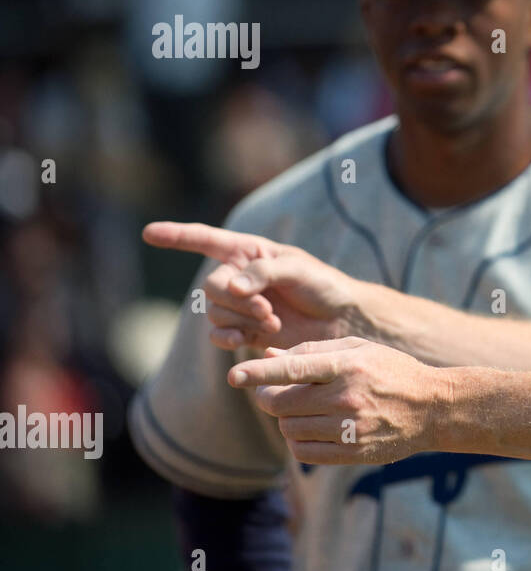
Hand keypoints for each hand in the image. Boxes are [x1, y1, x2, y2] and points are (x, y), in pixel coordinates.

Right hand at [143, 221, 363, 350]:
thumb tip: (230, 287)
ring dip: (239, 319)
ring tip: (272, 321)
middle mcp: (239, 278)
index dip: (177, 236)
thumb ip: (263, 273)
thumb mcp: (298, 269)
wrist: (342, 321)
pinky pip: (219, 334)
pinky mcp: (246, 331)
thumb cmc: (324, 285)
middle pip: (210, 286)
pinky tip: (248, 338)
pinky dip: (229, 337)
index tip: (148, 233)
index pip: (206, 240)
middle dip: (234, 300)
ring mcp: (240, 305)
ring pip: (214, 312)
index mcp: (250, 252)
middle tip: (267, 309)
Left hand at [227, 337, 444, 464]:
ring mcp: (349, 428)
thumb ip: (312, 350)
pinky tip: (311, 428)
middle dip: (269, 396)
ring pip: (289, 428)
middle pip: (281, 403)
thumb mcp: (358, 348)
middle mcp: (346, 398)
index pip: (292, 369)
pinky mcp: (352, 452)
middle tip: (274, 391)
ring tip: (302, 409)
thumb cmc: (391, 370)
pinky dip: (297, 440)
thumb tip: (267, 356)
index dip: (258, 372)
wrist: (432, 408)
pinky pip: (304, 451)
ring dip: (285, 418)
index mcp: (347, 365)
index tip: (234, 374)